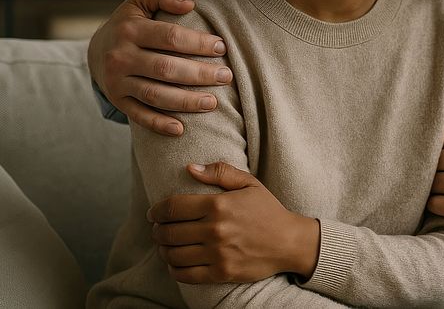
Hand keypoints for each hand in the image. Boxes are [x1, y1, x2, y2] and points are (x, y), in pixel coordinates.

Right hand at [88, 0, 231, 135]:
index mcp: (130, 30)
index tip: (221, 47)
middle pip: (166, 69)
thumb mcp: (141, 0)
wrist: (96, 50)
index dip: (198, 43)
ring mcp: (118, 82)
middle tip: (226, 76)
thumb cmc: (130, 22)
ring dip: (186, 102)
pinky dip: (159, 124)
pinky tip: (181, 129)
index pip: (170, 37)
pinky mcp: (118, 101)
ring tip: (213, 102)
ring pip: (155, 95)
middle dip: (200, 73)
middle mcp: (120, 57)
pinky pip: (139, 115)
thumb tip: (189, 4)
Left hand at [149, 162, 320, 283]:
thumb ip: (220, 172)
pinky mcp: (221, 273)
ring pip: (173, 254)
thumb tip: (190, 168)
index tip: (153, 213)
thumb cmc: (268, 211)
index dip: (157, 211)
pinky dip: (174, 269)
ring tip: (165, 246)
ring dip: (163, 250)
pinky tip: (176, 262)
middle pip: (168, 232)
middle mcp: (215, 230)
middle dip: (157, 231)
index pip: (173, 208)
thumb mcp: (249, 184)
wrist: (290, 242)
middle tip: (158, 229)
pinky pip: (185, 274)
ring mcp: (217, 253)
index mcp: (218, 205)